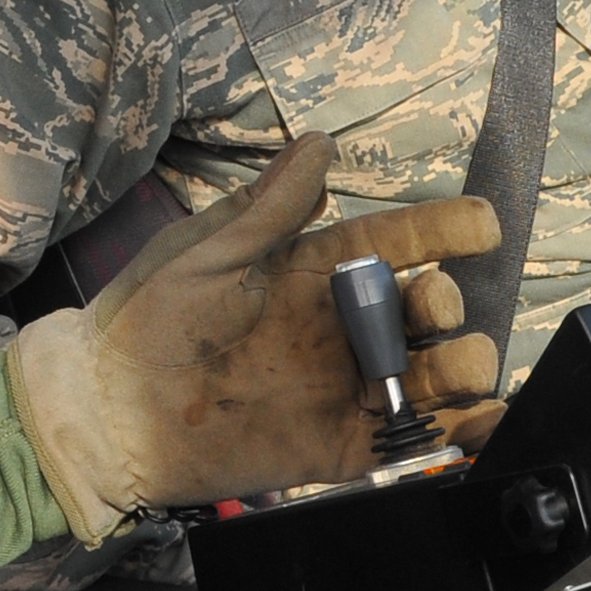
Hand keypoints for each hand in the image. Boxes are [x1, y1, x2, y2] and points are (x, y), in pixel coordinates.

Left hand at [5, 137, 504, 541]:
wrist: (106, 411)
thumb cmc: (145, 320)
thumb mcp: (208, 250)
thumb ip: (270, 206)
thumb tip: (321, 141)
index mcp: (310, 273)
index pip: (392, 243)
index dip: (441, 231)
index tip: (483, 223)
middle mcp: (336, 330)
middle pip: (420, 312)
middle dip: (446, 304)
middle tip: (437, 306)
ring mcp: (341, 390)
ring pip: (428, 376)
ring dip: (460, 365)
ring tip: (461, 363)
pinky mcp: (338, 448)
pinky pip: (410, 444)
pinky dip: (458, 438)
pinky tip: (483, 427)